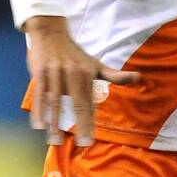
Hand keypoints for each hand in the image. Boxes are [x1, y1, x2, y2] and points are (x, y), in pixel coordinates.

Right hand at [24, 16, 139, 145]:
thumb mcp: (95, 64)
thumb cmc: (75, 55)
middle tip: (81, 143)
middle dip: (79, 124)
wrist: (50, 33)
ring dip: (54, 122)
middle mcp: (72, 73)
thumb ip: (114, 75)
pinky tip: (38, 126)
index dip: (89, 122)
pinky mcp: (39, 72)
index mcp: (86, 74)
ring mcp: (55, 72)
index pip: (88, 103)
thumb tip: (138, 77)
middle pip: (76, 103)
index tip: (89, 140)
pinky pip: (39, 94)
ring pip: (54, 101)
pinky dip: (38, 110)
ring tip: (55, 141)